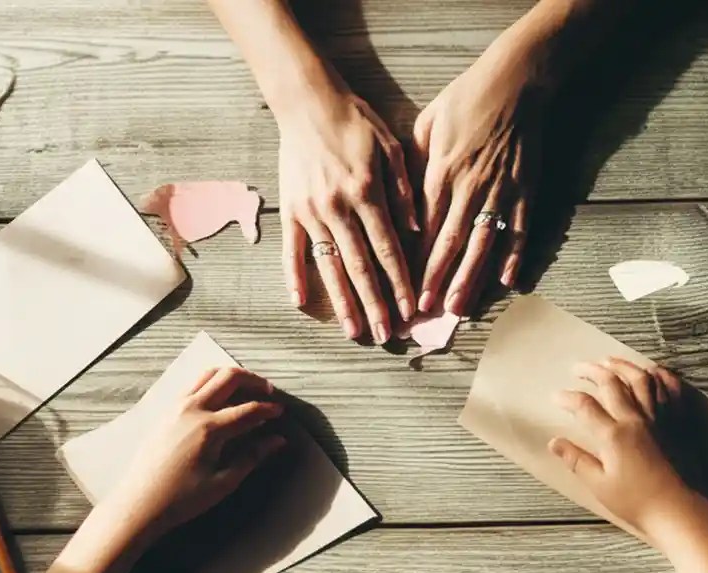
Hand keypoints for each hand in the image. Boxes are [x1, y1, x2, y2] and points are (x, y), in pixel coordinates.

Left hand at [101, 367, 287, 545]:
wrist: (140, 503)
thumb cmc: (181, 499)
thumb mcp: (223, 482)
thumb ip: (253, 457)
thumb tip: (277, 441)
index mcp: (209, 429)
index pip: (248, 410)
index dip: (269, 410)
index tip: (280, 412)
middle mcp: (192, 410)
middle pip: (229, 378)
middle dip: (253, 381)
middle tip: (267, 392)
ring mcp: (176, 407)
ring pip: (209, 375)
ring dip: (231, 376)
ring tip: (246, 388)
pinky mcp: (167, 412)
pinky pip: (194, 385)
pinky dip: (212, 384)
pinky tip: (220, 398)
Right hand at [278, 87, 417, 344]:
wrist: (308, 103)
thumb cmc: (356, 122)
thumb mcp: (392, 148)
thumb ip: (405, 191)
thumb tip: (416, 231)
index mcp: (367, 193)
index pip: (389, 249)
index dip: (401, 283)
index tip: (412, 310)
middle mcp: (338, 208)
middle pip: (361, 267)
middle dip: (376, 304)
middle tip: (388, 335)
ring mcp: (310, 212)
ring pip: (329, 266)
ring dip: (342, 302)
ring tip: (353, 331)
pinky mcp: (291, 210)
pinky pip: (292, 250)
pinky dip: (294, 276)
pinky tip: (300, 302)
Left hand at [412, 48, 541, 315]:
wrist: (515, 82)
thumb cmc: (466, 98)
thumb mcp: (428, 124)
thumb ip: (414, 162)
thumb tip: (402, 195)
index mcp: (440, 173)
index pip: (424, 229)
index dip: (414, 262)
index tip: (403, 288)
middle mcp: (469, 188)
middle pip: (450, 244)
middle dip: (436, 281)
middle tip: (425, 312)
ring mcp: (500, 191)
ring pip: (482, 244)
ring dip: (470, 279)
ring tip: (459, 309)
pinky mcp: (525, 190)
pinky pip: (518, 230)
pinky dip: (513, 256)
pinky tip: (507, 281)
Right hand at [548, 358, 703, 538]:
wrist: (681, 512)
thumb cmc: (638, 504)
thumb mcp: (600, 485)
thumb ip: (577, 460)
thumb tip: (554, 443)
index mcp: (614, 435)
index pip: (584, 406)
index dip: (567, 397)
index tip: (556, 396)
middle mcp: (637, 419)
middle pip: (611, 383)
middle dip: (591, 371)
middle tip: (579, 368)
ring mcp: (661, 417)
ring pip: (641, 379)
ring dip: (623, 365)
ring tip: (610, 361)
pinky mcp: (680, 422)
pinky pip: (672, 390)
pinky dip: (661, 376)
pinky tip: (652, 370)